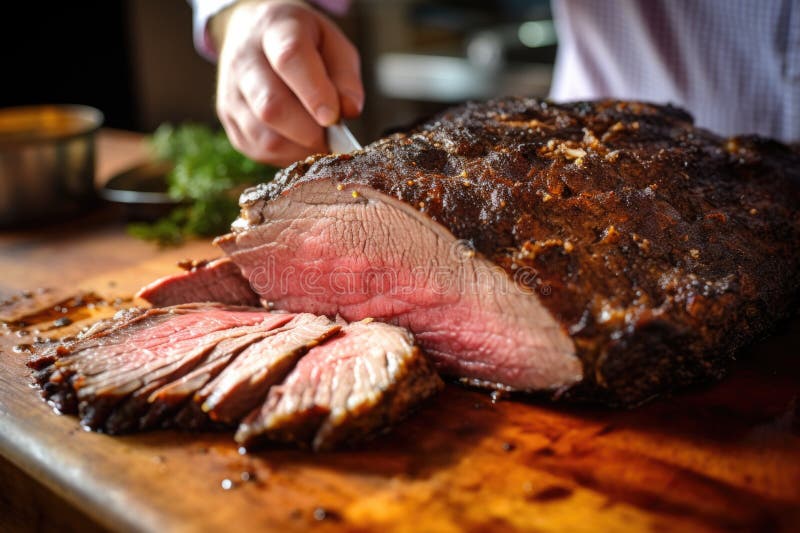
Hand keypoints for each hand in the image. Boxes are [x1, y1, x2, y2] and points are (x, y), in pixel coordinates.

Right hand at [213, 0, 363, 165]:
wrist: (254, 35)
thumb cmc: (302, 42)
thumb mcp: (332, 44)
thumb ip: (345, 76)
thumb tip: (348, 111)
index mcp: (274, 29)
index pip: (290, 59)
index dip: (315, 93)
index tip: (334, 118)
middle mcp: (244, 59)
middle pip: (271, 106)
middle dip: (310, 132)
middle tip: (333, 136)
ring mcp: (231, 93)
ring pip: (265, 137)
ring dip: (300, 148)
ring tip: (319, 139)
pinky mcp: (228, 120)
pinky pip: (259, 150)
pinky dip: (287, 155)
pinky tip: (300, 142)